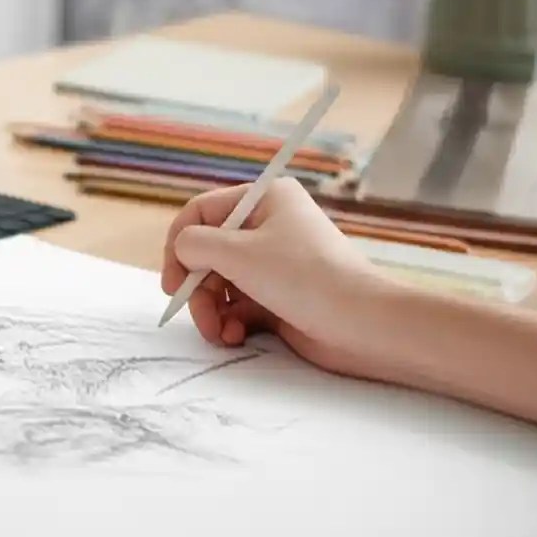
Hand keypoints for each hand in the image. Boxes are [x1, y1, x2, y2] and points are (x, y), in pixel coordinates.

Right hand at [161, 178, 389, 375]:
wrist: (362, 324)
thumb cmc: (306, 278)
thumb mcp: (238, 253)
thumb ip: (195, 245)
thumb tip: (181, 251)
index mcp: (264, 199)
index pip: (201, 213)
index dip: (179, 245)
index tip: (173, 282)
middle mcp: (268, 226)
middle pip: (207, 253)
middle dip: (197, 288)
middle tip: (198, 314)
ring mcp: (273, 264)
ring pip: (219, 284)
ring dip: (211, 311)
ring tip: (220, 333)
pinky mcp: (278, 298)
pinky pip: (237, 307)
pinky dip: (230, 322)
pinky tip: (236, 337)